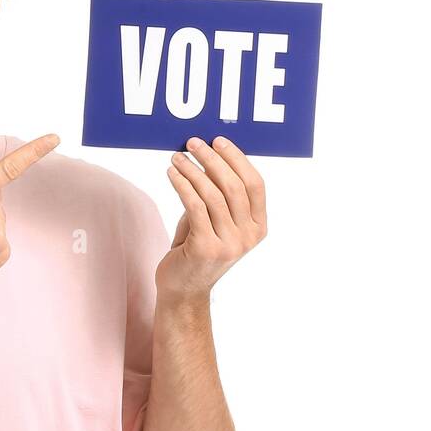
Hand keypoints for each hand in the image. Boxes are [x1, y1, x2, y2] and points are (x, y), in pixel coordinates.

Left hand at [158, 135, 266, 304]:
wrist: (183, 289)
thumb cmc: (196, 249)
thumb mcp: (214, 220)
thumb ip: (219, 194)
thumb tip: (208, 154)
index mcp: (258, 227)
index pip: (255, 184)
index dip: (238, 159)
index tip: (218, 141)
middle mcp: (248, 236)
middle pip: (234, 186)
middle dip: (212, 159)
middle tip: (192, 142)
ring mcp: (229, 244)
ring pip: (213, 195)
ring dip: (192, 171)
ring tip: (177, 157)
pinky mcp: (205, 248)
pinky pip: (195, 207)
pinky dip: (182, 185)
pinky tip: (172, 174)